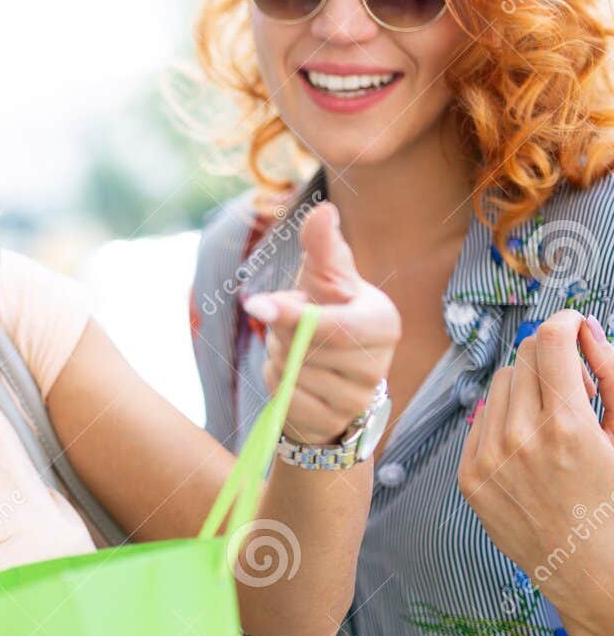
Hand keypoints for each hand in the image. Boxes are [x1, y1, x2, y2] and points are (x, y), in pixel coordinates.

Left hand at [243, 202, 401, 444]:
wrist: (329, 378)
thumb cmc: (327, 316)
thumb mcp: (324, 280)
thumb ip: (323, 248)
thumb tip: (322, 210)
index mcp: (382, 322)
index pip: (335, 326)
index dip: (293, 315)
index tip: (254, 304)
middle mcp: (378, 364)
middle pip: (303, 349)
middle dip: (283, 333)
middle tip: (290, 326)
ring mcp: (356, 400)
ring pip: (289, 374)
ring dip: (278, 358)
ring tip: (297, 352)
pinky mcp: (332, 425)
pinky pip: (284, 400)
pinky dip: (277, 386)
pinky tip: (294, 378)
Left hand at [459, 309, 613, 635]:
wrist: (592, 572)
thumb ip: (609, 377)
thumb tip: (582, 330)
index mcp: (565, 426)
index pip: (549, 340)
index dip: (564, 324)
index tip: (572, 327)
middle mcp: (518, 440)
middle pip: (522, 359)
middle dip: (550, 362)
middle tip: (574, 387)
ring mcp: (487, 461)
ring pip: (498, 388)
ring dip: (525, 391)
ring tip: (553, 422)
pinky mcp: (469, 479)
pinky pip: (479, 423)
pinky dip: (503, 423)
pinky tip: (529, 448)